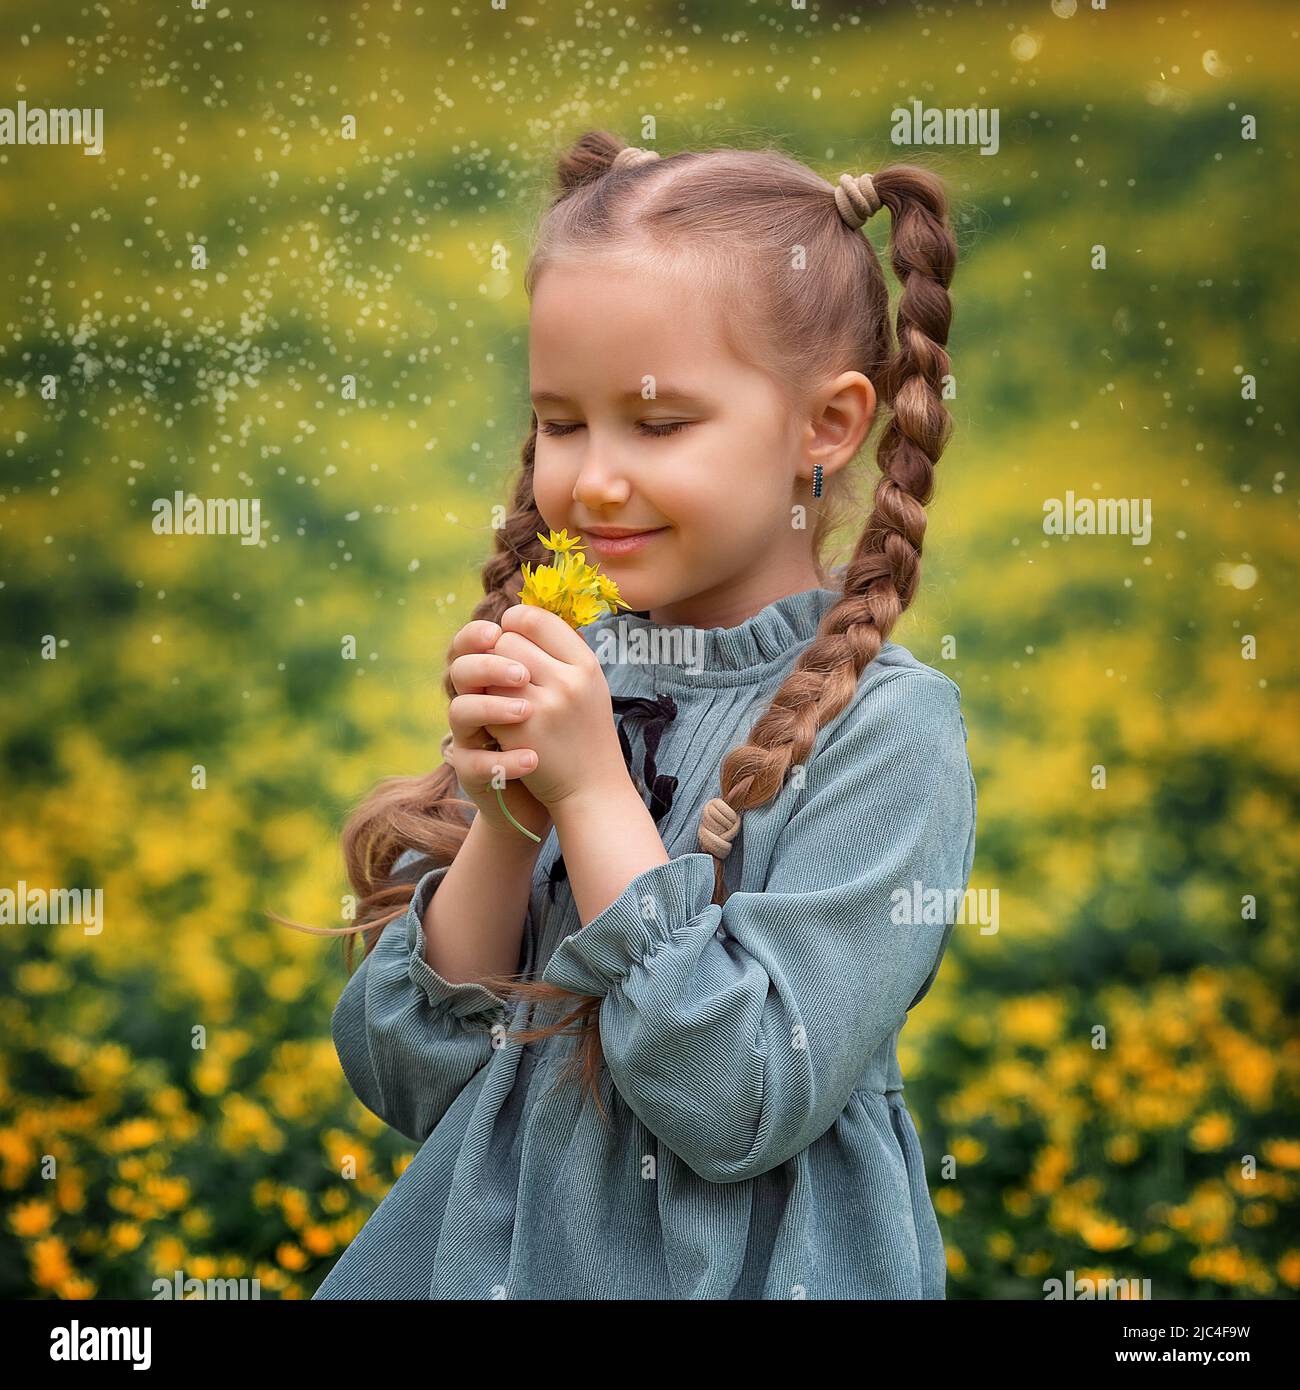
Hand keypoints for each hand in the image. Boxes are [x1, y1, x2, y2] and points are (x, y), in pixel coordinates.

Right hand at [446, 619, 551, 842]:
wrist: (557, 790)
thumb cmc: (556, 734)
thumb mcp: (554, 693)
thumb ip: (547, 658)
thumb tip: (558, 615)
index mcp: (487, 679)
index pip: (468, 644)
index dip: (480, 633)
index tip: (504, 628)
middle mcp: (472, 704)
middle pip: (461, 671)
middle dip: (489, 667)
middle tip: (522, 673)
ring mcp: (468, 739)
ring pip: (459, 712)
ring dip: (494, 708)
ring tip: (526, 711)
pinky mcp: (472, 773)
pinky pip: (475, 764)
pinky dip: (505, 761)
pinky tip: (532, 759)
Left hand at [484, 604, 628, 808]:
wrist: (592, 790)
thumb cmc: (585, 733)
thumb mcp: (589, 685)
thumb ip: (562, 651)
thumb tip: (522, 615)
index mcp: (587, 664)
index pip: (536, 618)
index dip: (514, 623)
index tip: (509, 636)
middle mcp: (569, 681)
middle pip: (507, 641)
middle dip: (498, 655)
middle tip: (505, 674)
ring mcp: (545, 706)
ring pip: (491, 669)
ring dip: (490, 683)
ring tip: (503, 698)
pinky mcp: (522, 732)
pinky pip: (486, 703)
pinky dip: (488, 713)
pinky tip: (502, 726)